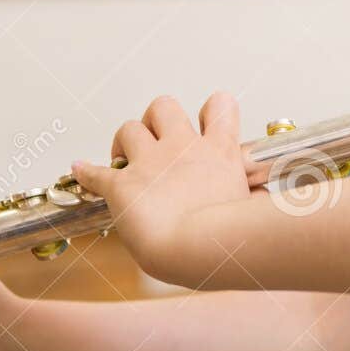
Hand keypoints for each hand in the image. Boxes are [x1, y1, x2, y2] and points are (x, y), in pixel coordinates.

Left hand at [70, 92, 255, 283]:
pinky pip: (96, 172)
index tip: (205, 124)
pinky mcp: (122, 184)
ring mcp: (150, 162)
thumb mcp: (258, 209)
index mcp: (220, 152)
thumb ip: (258, 199)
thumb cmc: (231, 235)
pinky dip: (87, 172)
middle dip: (156, 119)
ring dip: (124, 143)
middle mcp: (184, 148)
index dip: (211, 112)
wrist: (200, 245)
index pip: (220, 106)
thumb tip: (268, 202)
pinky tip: (81, 172)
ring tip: (125, 162)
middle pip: (164, 105)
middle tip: (155, 144)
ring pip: (128, 128)